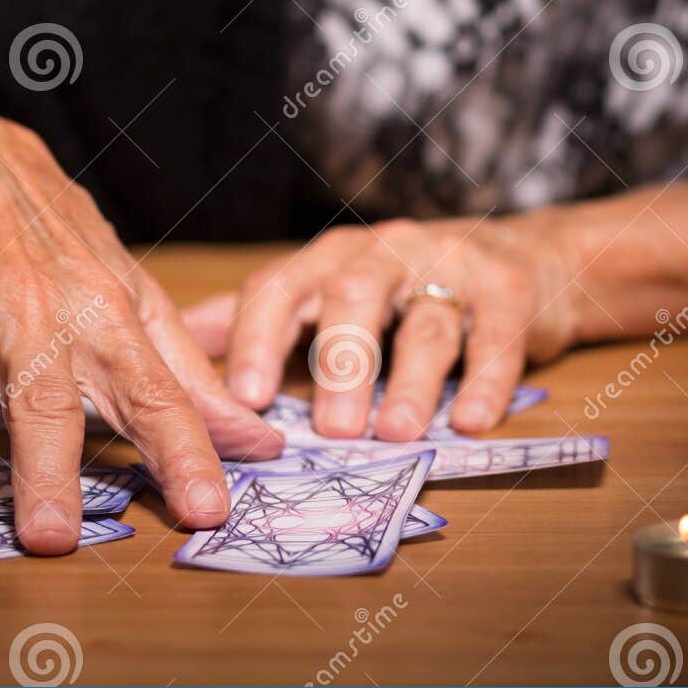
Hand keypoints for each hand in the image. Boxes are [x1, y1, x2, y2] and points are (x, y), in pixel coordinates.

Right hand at [0, 108, 282, 551]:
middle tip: (52, 535)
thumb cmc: (55, 236)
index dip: (184, 449)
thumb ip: (188, 373)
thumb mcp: (128, 289)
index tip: (211, 511)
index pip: (153, 389)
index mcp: (101, 311)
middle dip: (50, 462)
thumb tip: (264, 442)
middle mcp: (31, 309)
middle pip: (44, 392)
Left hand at [183, 216, 582, 439]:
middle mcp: (383, 253)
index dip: (259, 339)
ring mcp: (448, 267)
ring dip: (409, 380)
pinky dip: (484, 379)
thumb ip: (256, 318)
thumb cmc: (401, 287)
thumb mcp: (325, 292)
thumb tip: (171, 343)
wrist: (516, 258)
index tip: (245, 399)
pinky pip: (496, 335)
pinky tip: (471, 420)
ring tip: (396, 433)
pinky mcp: (508, 290)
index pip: (280, 287)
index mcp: (328, 260)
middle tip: (330, 430)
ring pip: (424, 320)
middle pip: (352, 296)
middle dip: (339, 362)